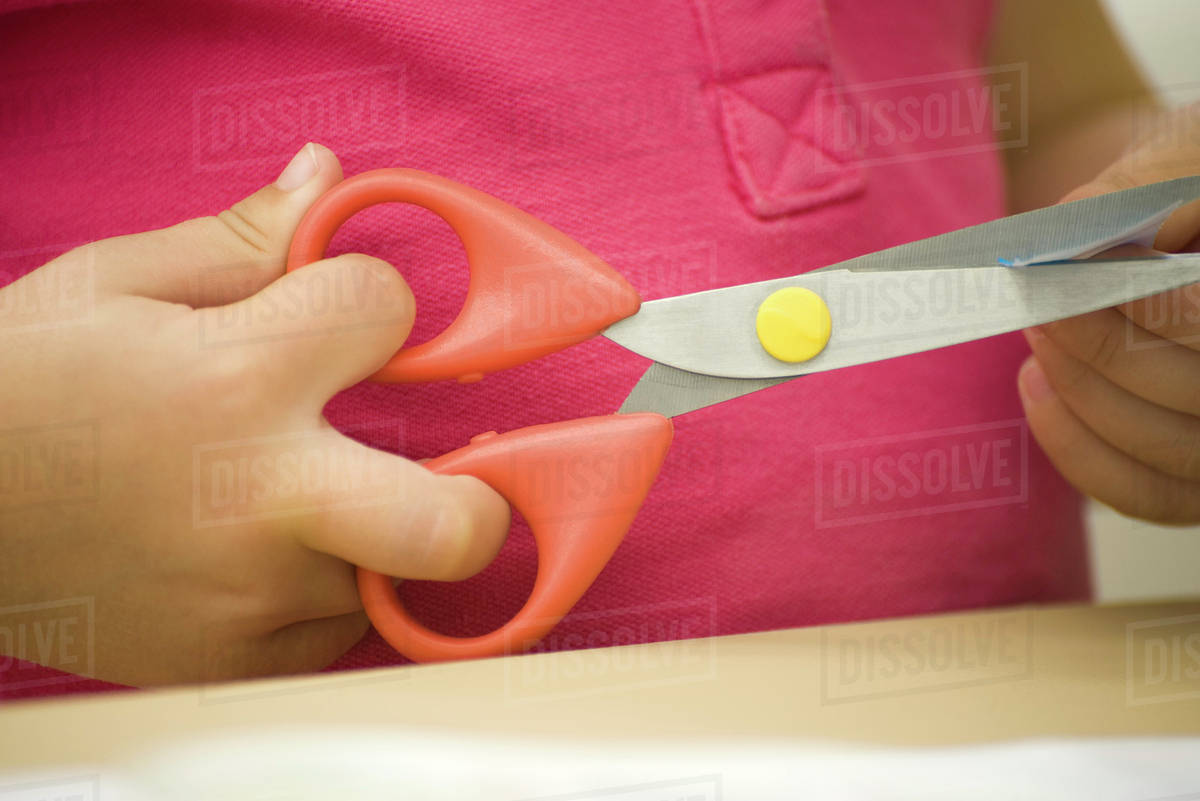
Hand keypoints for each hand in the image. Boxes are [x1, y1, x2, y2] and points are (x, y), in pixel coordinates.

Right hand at [0, 143, 508, 685]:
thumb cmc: (14, 386)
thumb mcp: (113, 284)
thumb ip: (243, 239)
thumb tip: (328, 178)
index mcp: (238, 378)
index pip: (390, 310)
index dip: (374, 302)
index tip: (343, 315)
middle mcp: (262, 498)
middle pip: (460, 523)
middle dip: (486, 495)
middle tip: (461, 471)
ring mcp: (248, 596)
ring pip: (395, 580)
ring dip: (379, 533)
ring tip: (314, 502)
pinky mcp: (223, 660)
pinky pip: (333, 636)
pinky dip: (325, 594)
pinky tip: (273, 556)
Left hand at [1018, 105, 1199, 522]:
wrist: (1193, 213)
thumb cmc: (1198, 179)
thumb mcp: (1192, 154)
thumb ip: (1153, 183)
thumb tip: (1071, 226)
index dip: (1158, 307)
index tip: (1073, 272)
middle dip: (1105, 348)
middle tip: (1039, 300)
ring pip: (1174, 452)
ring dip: (1084, 391)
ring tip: (1036, 331)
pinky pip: (1149, 494)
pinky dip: (1081, 449)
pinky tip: (1037, 383)